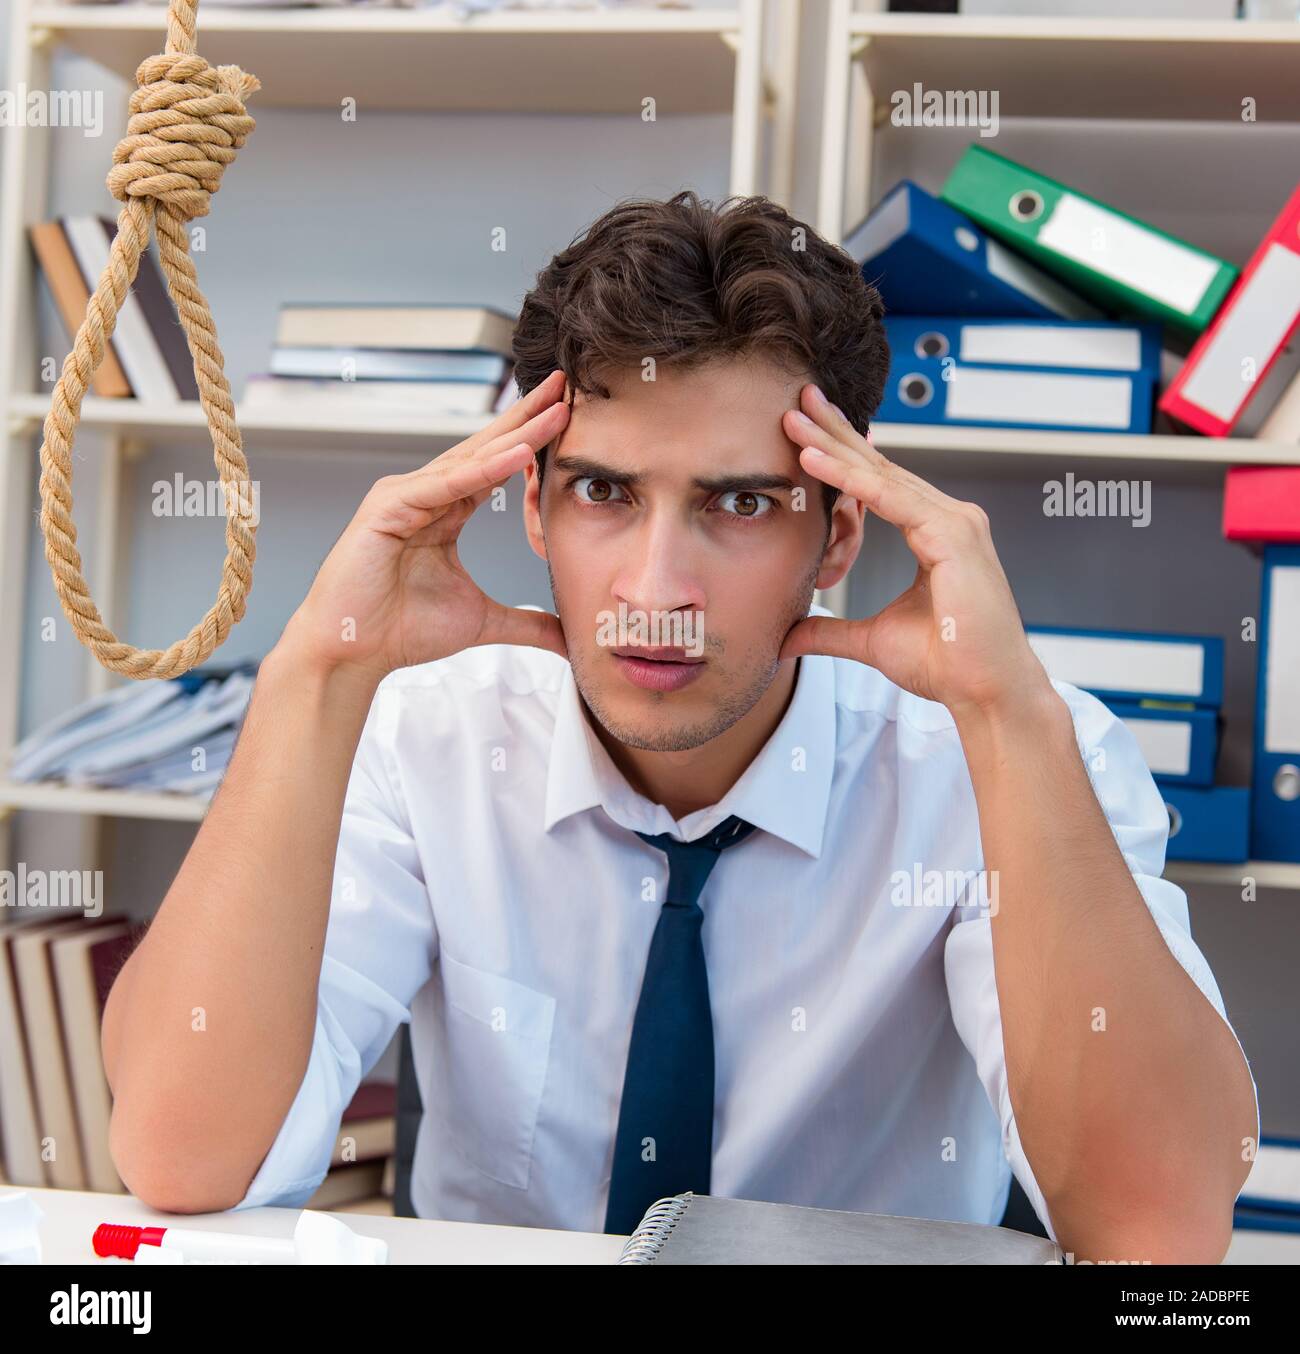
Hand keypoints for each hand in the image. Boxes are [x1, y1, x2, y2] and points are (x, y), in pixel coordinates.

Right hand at [282, 369, 569, 680]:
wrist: (353, 651)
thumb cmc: (402, 630)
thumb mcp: (482, 622)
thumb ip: (528, 624)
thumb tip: (568, 639)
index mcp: (445, 510)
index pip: (495, 465)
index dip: (531, 439)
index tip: (568, 414)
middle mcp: (424, 494)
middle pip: (486, 448)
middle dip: (527, 417)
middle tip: (566, 385)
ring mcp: (404, 496)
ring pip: (470, 460)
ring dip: (515, 435)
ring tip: (555, 411)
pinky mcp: (387, 508)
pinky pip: (443, 486)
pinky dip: (481, 470)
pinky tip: (518, 454)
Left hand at [779, 384, 1051, 720]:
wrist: (985, 690)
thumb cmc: (946, 663)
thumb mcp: (871, 640)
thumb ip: (830, 631)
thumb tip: (788, 636)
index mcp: (935, 532)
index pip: (879, 483)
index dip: (841, 454)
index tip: (805, 431)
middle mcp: (949, 518)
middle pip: (880, 466)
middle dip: (835, 432)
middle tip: (796, 400)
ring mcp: (955, 522)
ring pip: (882, 475)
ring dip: (833, 446)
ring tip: (793, 420)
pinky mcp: (955, 536)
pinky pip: (892, 499)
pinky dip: (851, 479)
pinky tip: (816, 460)